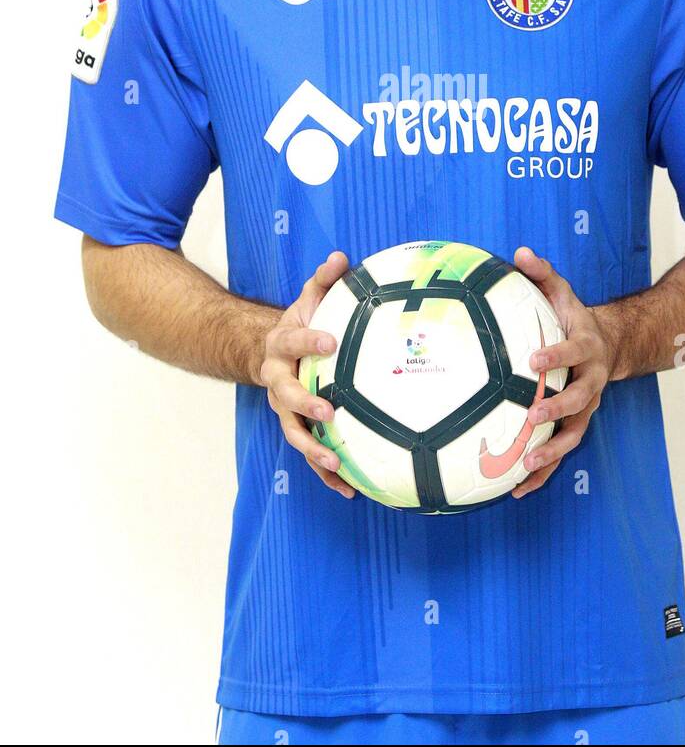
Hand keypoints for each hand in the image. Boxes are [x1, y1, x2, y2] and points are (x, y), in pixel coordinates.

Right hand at [256, 251, 354, 498]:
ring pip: (294, 432)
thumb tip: (341, 257)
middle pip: (286, 397)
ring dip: (314, 449)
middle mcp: (278, 381)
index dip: (308, 342)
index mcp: (281, 347)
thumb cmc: (302, 323)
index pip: (293, 342)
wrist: (273, 352)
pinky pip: (311, 453)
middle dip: (305, 404)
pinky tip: (350, 489)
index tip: (330, 342)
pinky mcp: (299, 428)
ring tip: (336, 462)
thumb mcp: (310, 299)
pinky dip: (327, 472)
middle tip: (328, 410)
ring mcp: (285, 409)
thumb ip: (324, 280)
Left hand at [510, 246, 618, 498]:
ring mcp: (586, 407)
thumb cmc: (573, 318)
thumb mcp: (561, 292)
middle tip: (532, 417)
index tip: (534, 362)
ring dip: (552, 452)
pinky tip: (517, 489)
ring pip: (574, 434)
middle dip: (557, 410)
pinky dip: (543, 472)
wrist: (609, 345)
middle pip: (579, 400)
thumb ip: (542, 274)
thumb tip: (519, 252)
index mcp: (584, 348)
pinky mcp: (576, 425)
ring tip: (527, 465)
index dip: (555, 357)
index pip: (571, 352)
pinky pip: (561, 452)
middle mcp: (589, 381)